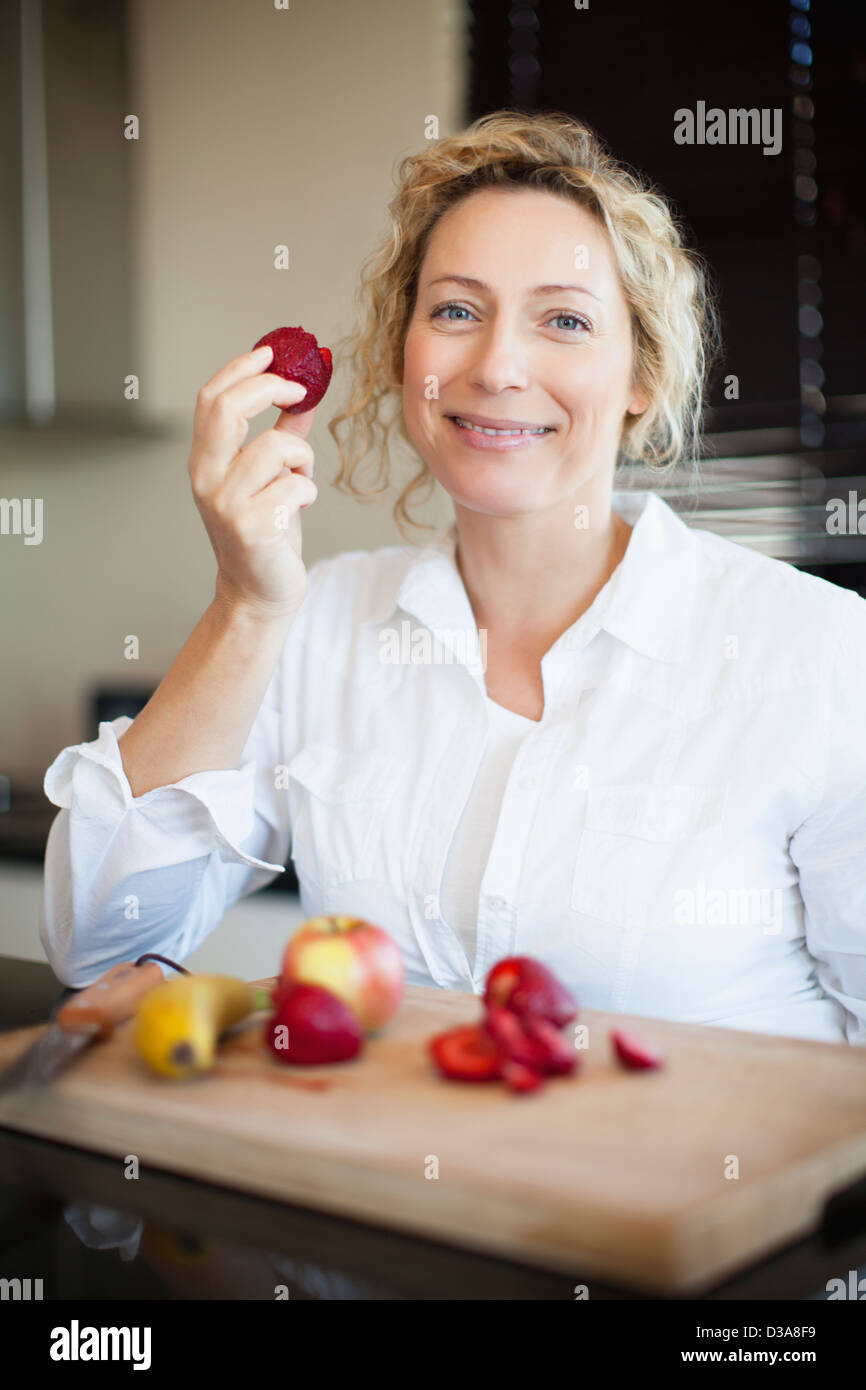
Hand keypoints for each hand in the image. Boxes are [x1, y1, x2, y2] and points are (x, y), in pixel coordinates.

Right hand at [188, 344, 319, 619]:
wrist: (259, 592)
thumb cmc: (265, 534)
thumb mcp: (269, 478)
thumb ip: (282, 436)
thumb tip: (303, 397)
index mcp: (205, 461)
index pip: (211, 399)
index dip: (240, 369)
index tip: (271, 351)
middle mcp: (207, 478)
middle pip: (229, 408)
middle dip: (271, 388)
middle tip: (298, 390)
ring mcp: (226, 503)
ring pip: (275, 446)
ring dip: (302, 456)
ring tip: (301, 478)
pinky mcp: (252, 526)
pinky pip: (296, 484)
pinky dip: (308, 491)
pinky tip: (300, 508)